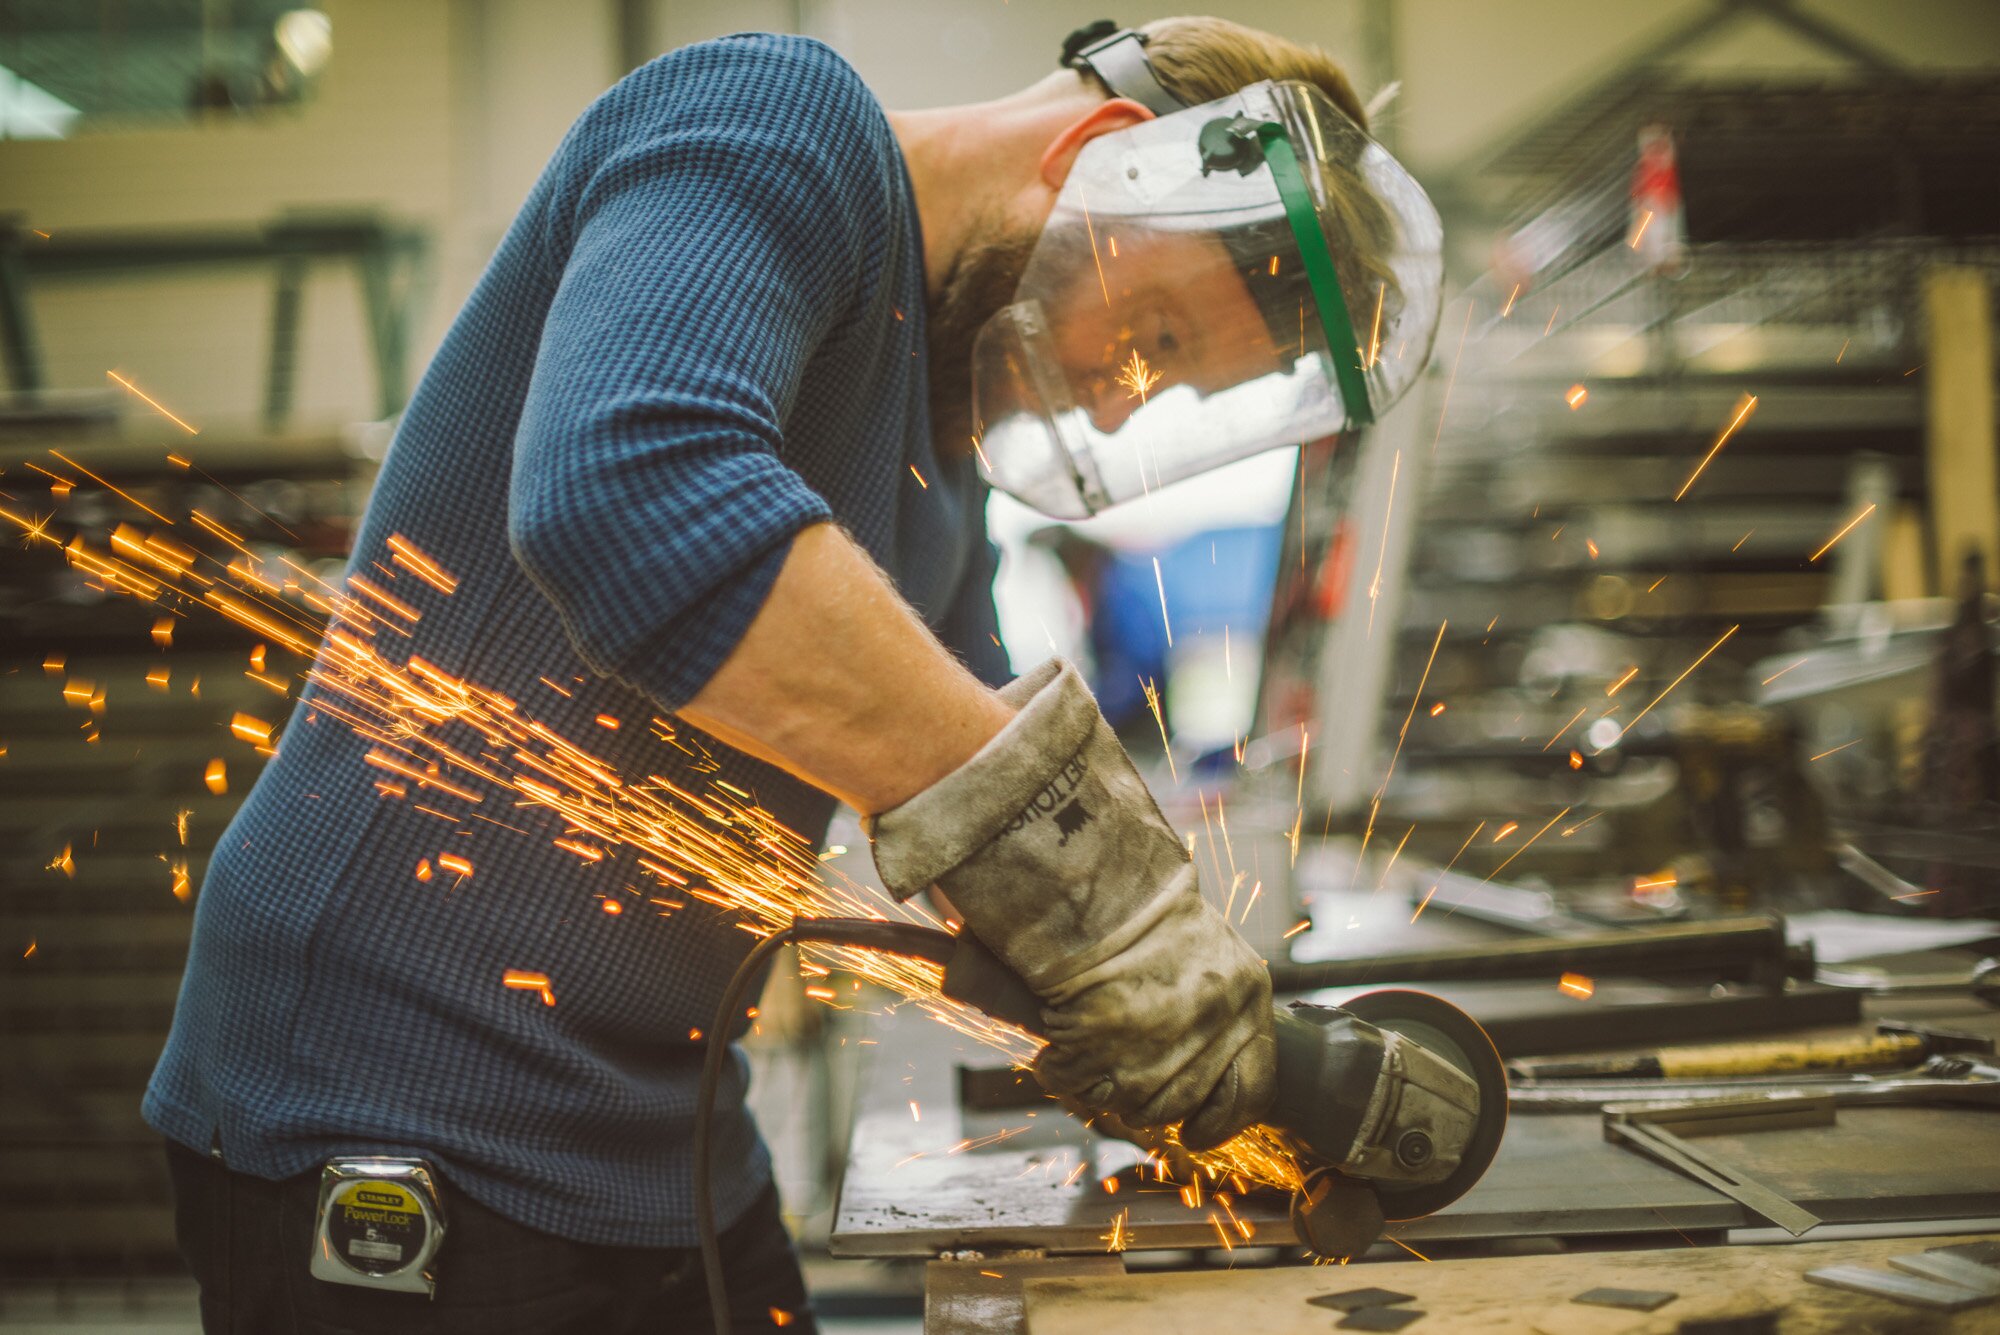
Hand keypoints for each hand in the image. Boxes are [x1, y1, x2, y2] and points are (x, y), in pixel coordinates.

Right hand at [870, 660, 1273, 1148]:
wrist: (1088, 869)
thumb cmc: (1134, 892)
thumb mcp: (1199, 939)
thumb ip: (1204, 990)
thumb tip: (1193, 1038)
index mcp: (1247, 992)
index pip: (1254, 1087)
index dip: (1224, 1116)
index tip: (1201, 1129)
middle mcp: (1212, 1022)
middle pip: (1184, 1102)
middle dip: (1148, 1098)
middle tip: (1120, 1076)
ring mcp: (1161, 1040)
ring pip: (1134, 1105)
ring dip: (1103, 1088)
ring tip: (1082, 1053)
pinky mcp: (1105, 1048)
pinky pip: (1081, 1086)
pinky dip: (1062, 1073)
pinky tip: (1054, 1049)